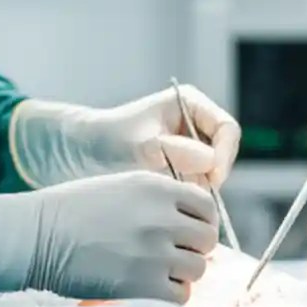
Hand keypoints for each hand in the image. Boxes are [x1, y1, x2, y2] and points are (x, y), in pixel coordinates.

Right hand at [0, 171, 217, 306]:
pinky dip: (167, 296)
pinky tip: (144, 288)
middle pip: (207, 240)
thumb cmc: (74, 214)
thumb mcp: (122, 189)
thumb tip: (199, 226)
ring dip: (179, 274)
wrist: (34, 238)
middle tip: (167, 256)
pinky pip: (179, 296)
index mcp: (157, 188)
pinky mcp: (142, 285)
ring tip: (150, 272)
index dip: (200, 222)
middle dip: (191, 249)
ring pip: (196, 269)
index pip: (207, 207)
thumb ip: (162, 201)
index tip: (185, 233)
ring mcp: (154, 252)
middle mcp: (161, 217)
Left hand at [11, 86, 240, 187]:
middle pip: (224, 153)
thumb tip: (209, 161)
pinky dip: (189, 197)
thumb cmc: (106, 143)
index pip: (227, 129)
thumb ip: (175, 151)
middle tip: (191, 194)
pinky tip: (168, 202)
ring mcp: (190, 149)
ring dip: (198, 188)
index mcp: (190, 104)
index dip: (225, 154)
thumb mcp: (140, 146)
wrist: (79, 158)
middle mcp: (194, 125)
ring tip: (170, 195)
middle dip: (212, 175)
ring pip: (213, 174)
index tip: (211, 178)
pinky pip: (199, 187)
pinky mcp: (182, 171)